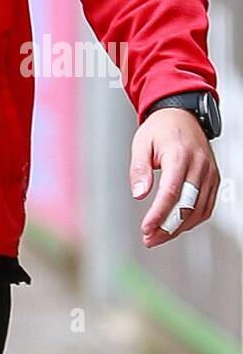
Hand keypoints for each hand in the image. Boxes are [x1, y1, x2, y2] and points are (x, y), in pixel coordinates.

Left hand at [130, 108, 219, 248]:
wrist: (183, 115)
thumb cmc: (160, 128)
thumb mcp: (141, 143)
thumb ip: (139, 168)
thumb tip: (139, 194)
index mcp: (180, 155)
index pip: (171, 193)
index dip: (159, 215)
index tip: (146, 228)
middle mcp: (199, 166)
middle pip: (187, 206)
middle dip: (168, 228)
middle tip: (150, 239)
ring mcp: (210, 174)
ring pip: (198, 211)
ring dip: (179, 228)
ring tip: (159, 236)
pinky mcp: (214, 179)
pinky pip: (206, 206)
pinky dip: (193, 219)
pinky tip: (177, 225)